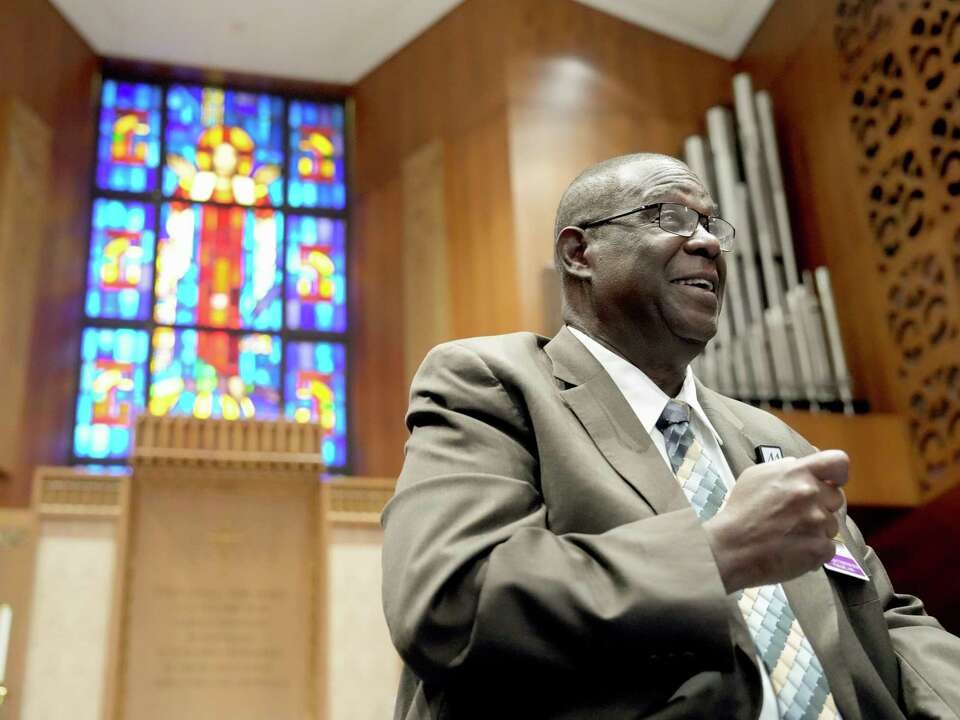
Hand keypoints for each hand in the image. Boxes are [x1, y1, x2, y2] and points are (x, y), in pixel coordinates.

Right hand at [702, 449, 847, 592]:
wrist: (731, 548)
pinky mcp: (820, 548)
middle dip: (821, 506)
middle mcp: (810, 494)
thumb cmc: (740, 512)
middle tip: (797, 515)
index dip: (838, 473)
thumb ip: (783, 467)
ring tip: (790, 534)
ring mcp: (817, 522)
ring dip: (816, 529)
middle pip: (836, 498)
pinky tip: (794, 548)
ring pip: (832, 525)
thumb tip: (799, 466)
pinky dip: (815, 550)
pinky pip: (829, 547)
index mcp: (797, 473)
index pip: (838, 462)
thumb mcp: (755, 476)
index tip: (832, 482)